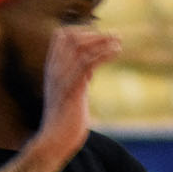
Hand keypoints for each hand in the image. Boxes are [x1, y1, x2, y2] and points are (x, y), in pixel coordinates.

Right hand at [31, 27, 119, 162]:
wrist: (55, 140)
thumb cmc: (64, 120)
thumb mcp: (70, 93)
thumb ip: (77, 79)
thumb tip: (89, 70)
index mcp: (53, 69)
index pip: (60, 37)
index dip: (80, 31)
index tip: (99, 38)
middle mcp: (55, 69)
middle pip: (69, 36)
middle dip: (93, 34)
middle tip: (113, 38)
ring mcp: (62, 78)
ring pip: (79, 47)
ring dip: (102, 41)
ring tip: (119, 41)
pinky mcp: (73, 88)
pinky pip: (87, 62)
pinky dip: (103, 53)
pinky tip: (117, 51)